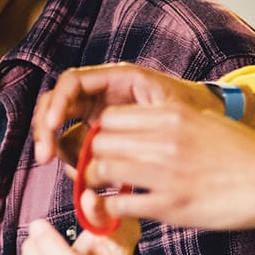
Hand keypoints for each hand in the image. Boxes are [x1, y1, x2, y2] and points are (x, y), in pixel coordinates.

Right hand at [32, 64, 222, 170]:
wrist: (209, 121)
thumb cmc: (194, 110)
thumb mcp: (171, 110)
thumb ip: (143, 119)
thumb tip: (108, 132)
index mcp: (117, 78)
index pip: (71, 82)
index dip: (57, 102)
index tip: (54, 125)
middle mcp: (102, 94)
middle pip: (57, 104)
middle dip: (46, 128)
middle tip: (44, 156)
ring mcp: (99, 114)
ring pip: (63, 128)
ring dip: (58, 148)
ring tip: (74, 172)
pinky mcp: (101, 137)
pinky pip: (77, 146)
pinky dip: (75, 161)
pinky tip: (84, 176)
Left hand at [71, 100, 254, 229]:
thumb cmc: (247, 154)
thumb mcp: (206, 122)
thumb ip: (172, 122)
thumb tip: (141, 130)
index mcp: (173, 115)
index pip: (111, 117)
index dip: (101, 134)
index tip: (107, 148)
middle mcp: (165, 140)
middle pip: (99, 142)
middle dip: (92, 158)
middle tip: (98, 171)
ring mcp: (166, 174)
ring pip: (101, 171)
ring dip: (96, 183)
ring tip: (104, 190)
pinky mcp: (171, 207)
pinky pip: (119, 205)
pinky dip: (111, 209)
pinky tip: (119, 210)